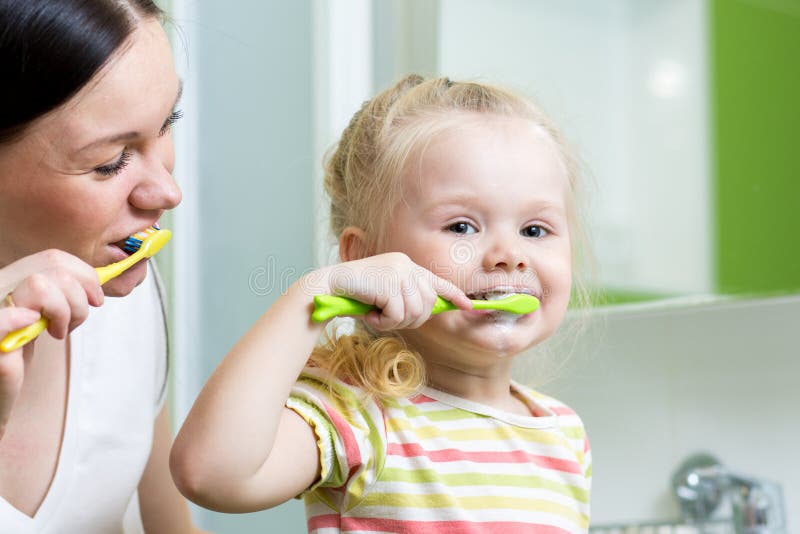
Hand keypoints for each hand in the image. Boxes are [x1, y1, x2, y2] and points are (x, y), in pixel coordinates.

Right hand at [0, 250, 102, 437]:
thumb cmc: (18, 355)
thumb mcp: (41, 317)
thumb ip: (59, 294)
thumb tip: (95, 281)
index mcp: (9, 281)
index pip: (52, 258)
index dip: (83, 274)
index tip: (95, 299)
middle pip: (52, 268)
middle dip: (79, 296)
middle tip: (75, 322)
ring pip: (40, 284)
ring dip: (64, 311)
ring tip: (58, 332)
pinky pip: (3, 319)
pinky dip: (18, 318)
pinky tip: (31, 324)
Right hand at [322, 252, 471, 330]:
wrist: (329, 287)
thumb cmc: (354, 295)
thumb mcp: (384, 295)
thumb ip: (405, 299)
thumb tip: (428, 312)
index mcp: (406, 265)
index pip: (437, 282)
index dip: (454, 296)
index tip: (468, 306)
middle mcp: (406, 265)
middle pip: (427, 304)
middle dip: (410, 319)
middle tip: (387, 319)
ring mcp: (398, 272)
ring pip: (413, 312)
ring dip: (394, 322)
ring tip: (376, 315)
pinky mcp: (390, 282)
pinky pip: (398, 314)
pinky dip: (384, 322)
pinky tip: (370, 314)